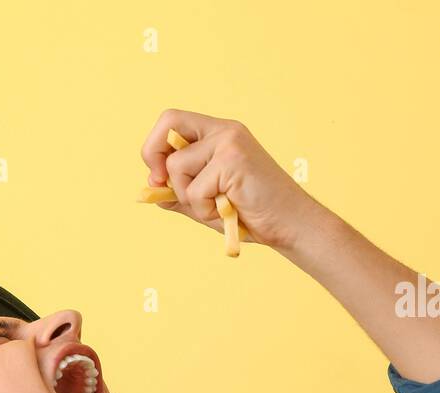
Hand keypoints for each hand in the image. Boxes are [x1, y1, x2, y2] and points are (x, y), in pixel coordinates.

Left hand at [140, 108, 324, 252]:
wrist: (289, 225)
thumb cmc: (250, 214)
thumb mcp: (205, 202)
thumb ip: (178, 193)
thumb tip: (151, 187)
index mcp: (218, 134)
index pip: (172, 121)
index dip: (155, 147)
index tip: (159, 177)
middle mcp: (224, 131)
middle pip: (168, 120)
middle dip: (153, 154)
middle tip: (162, 183)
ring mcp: (229, 143)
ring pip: (176, 166)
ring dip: (188, 198)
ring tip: (216, 207)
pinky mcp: (233, 160)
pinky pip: (194, 190)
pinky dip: (204, 210)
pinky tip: (228, 211)